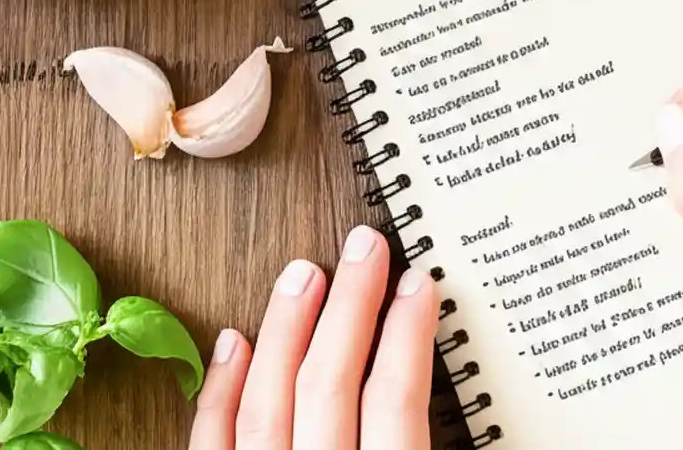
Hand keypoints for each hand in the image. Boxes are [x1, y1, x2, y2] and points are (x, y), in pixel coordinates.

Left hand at [187, 226, 438, 449]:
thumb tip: (469, 402)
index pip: (394, 399)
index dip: (407, 334)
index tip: (416, 286)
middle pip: (329, 384)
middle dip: (350, 307)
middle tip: (364, 251)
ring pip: (267, 402)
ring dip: (286, 330)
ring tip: (302, 275)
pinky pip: (213, 442)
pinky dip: (221, 390)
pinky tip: (235, 343)